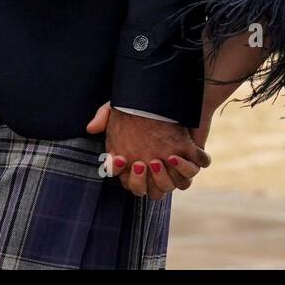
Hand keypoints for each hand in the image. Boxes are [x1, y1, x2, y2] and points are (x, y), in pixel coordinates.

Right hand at [85, 103, 209, 198]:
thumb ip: (104, 115)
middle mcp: (155, 170)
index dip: (121, 173)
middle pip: (147, 191)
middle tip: (143, 163)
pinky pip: (190, 175)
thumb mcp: (121, 106)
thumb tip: (91, 128)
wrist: (178, 93)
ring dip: (165, 178)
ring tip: (164, 158)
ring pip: (169, 187)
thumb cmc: (145, 103)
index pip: (126, 181)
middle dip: (142, 181)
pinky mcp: (193, 159)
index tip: (120, 157)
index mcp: (136, 164)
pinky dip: (185, 169)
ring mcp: (175, 167)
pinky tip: (178, 156)